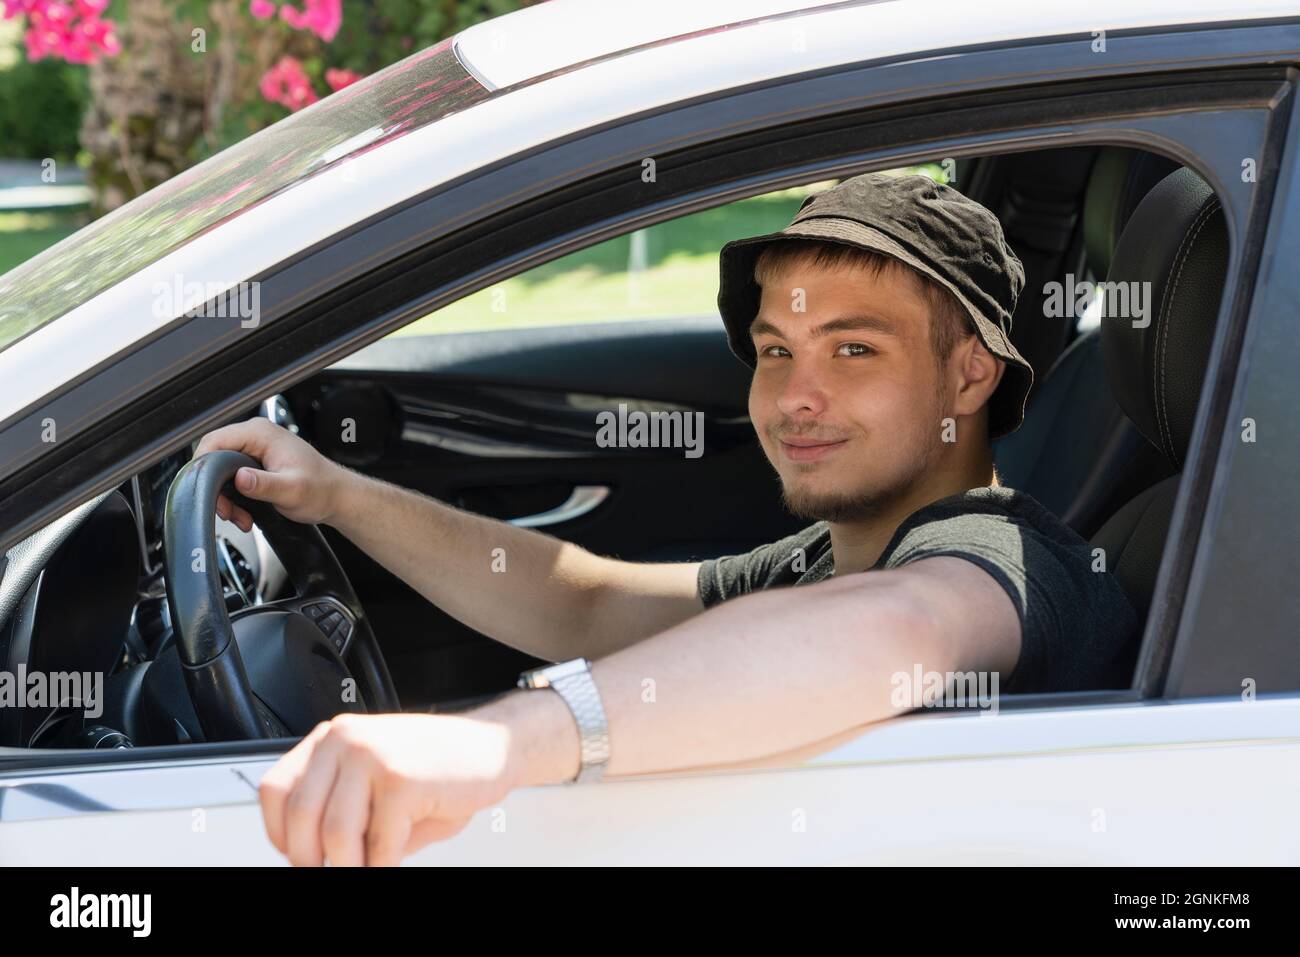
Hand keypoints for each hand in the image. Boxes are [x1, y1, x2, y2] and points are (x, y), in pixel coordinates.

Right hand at [194, 417, 348, 531]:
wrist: (336, 497)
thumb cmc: (321, 490)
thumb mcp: (292, 490)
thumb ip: (264, 484)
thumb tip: (240, 478)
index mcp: (261, 434)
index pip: (213, 441)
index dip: (203, 467)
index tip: (206, 492)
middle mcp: (255, 436)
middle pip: (213, 457)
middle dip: (216, 489)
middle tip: (228, 512)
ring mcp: (255, 448)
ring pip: (220, 471)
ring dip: (225, 498)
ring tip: (240, 516)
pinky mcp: (255, 462)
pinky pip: (231, 478)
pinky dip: (234, 498)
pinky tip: (245, 512)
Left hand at [257, 712, 517, 866]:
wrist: (494, 746)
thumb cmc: (438, 767)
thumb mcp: (375, 781)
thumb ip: (342, 810)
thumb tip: (315, 859)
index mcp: (332, 738)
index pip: (275, 790)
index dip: (280, 835)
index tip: (300, 857)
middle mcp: (345, 739)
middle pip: (299, 816)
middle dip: (311, 860)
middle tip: (332, 872)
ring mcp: (373, 756)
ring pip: (335, 834)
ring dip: (348, 867)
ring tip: (367, 868)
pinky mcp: (401, 780)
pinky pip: (379, 844)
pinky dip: (384, 865)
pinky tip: (395, 860)